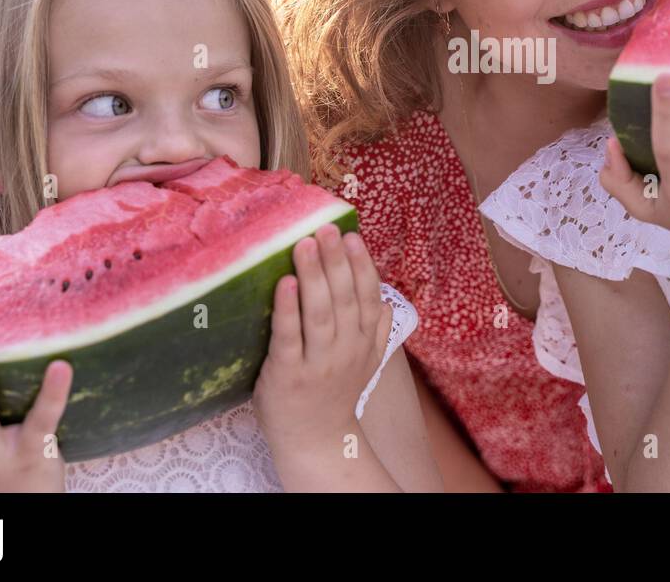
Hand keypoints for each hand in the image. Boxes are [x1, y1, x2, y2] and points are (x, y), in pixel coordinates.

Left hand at [253, 225, 392, 456]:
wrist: (314, 440)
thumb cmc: (333, 392)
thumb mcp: (365, 362)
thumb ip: (377, 331)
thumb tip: (385, 299)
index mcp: (365, 343)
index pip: (369, 298)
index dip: (362, 265)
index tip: (353, 236)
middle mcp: (347, 351)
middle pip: (345, 299)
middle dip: (337, 261)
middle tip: (327, 229)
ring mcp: (319, 364)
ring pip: (321, 313)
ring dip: (314, 276)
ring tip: (305, 245)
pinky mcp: (288, 375)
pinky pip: (290, 338)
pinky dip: (288, 309)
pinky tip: (285, 283)